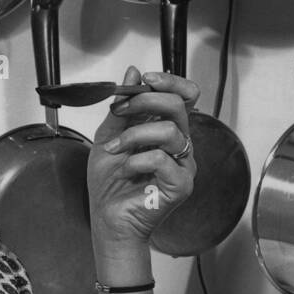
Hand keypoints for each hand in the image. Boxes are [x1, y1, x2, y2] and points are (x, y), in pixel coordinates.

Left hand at [89, 65, 198, 245]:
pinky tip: (126, 172)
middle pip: (179, 106)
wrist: (108, 220)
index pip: (185, 96)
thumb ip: (121, 109)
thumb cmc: (110, 186)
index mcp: (166, 131)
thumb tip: (132, 73)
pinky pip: (163, 159)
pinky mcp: (181, 185)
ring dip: (135, 135)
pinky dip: (137, 161)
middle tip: (120, 112)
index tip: (145, 78)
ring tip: (115, 151)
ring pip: (171, 131)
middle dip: (145, 101)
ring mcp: (183, 166)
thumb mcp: (108, 138)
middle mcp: (179, 146)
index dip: (170, 82)